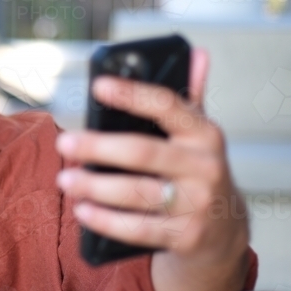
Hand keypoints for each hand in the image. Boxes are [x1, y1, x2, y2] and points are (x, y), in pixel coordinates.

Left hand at [55, 48, 248, 290]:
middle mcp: (206, 167)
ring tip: (65, 180)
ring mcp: (197, 204)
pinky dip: (106, 221)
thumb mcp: (199, 138)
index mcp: (205, 134)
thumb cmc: (197, 175)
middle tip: (65, 144)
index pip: (167, 105)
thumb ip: (192, 98)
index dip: (132, 94)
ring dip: (95, 187)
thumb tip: (196, 53)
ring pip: (137, 193)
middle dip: (99, 147)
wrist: (225, 234)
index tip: (98, 86)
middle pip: (143, 152)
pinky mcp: (186, 236)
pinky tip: (82, 211)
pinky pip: (139, 228)